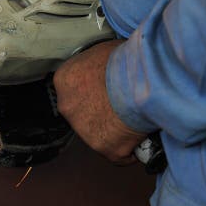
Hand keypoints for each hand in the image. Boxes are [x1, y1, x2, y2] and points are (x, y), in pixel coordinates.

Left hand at [53, 39, 146, 163]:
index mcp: (64, 79)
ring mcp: (82, 129)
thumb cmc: (126, 60)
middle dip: (100, 112)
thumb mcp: (103, 51)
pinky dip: (130, 149)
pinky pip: (119, 154)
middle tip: (122, 107)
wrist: (142, 80)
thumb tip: (106, 66)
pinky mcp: (104, 148)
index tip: (108, 91)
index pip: (75, 90)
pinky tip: (141, 139)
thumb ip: (97, 63)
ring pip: (98, 134)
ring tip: (135, 120)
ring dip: (114, 131)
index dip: (94, 91)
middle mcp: (66, 105)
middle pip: (83, 113)